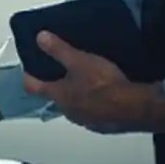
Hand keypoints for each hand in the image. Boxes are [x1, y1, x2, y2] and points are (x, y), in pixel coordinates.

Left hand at [23, 31, 164, 133]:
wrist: (136, 108)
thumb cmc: (104, 84)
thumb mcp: (80, 60)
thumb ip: (58, 50)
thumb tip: (39, 38)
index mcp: (58, 96)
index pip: (33, 88)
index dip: (29, 77)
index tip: (28, 70)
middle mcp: (68, 112)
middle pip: (55, 97)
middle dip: (56, 84)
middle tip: (61, 70)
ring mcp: (86, 121)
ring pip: (75, 105)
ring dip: (76, 94)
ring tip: (85, 79)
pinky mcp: (103, 125)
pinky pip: (93, 112)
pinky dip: (94, 103)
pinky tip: (104, 93)